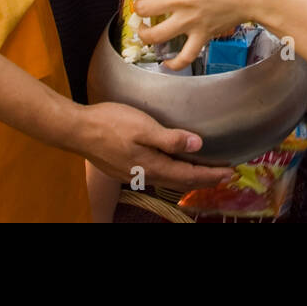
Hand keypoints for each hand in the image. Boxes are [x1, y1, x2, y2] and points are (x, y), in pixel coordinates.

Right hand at [77, 101, 232, 188]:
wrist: (77, 130)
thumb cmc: (109, 124)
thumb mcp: (144, 127)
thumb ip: (170, 139)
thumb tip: (197, 145)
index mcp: (153, 166)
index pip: (189, 175)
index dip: (211, 174)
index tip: (230, 172)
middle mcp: (145, 175)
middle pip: (181, 181)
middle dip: (204, 178)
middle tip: (223, 175)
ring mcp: (134, 173)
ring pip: (169, 179)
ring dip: (188, 176)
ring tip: (203, 171)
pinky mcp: (125, 168)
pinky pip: (156, 174)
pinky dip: (172, 172)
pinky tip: (172, 165)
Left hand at [132, 0, 279, 68]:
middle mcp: (180, 0)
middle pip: (144, 9)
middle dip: (139, 7)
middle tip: (144, 4)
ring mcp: (191, 20)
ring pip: (156, 35)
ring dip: (145, 34)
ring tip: (145, 30)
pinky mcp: (203, 34)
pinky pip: (185, 56)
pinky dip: (174, 63)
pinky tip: (167, 62)